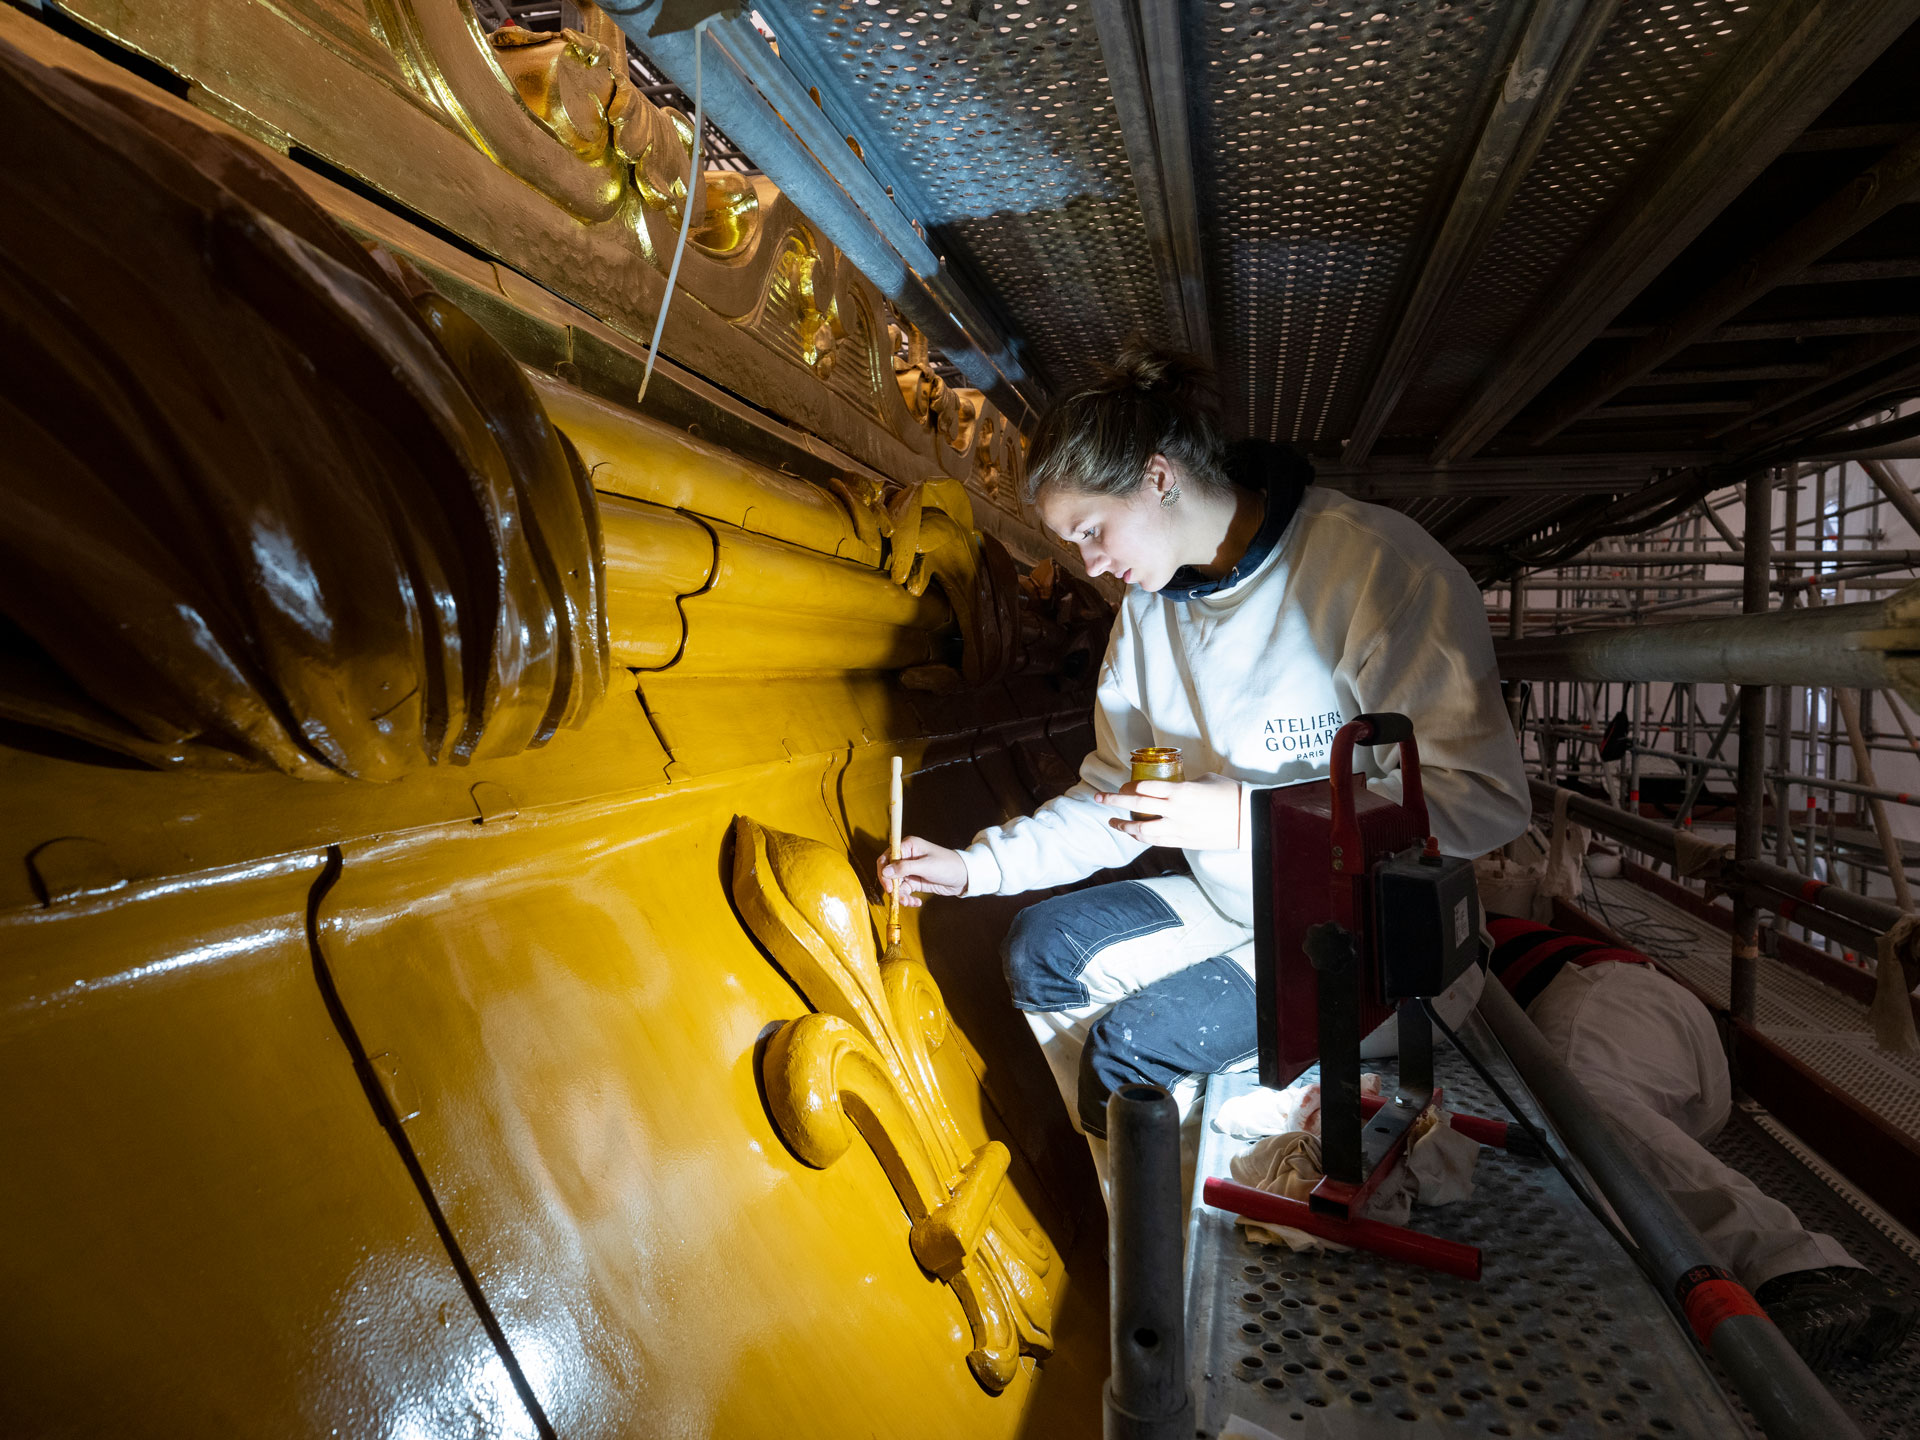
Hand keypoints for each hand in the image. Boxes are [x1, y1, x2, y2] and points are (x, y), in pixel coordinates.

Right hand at [878, 835, 968, 906]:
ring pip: (895, 884)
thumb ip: (904, 868)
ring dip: (900, 895)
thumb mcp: (926, 866)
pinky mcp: (914, 881)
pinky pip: (904, 891)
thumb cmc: (948, 865)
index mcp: (908, 846)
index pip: (887, 857)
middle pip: (888, 872)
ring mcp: (910, 870)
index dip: (884, 872)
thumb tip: (885, 872)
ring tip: (909, 901)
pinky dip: (907, 898)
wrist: (964, 877)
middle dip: (892, 887)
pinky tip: (916, 902)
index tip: (889, 886)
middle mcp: (906, 857)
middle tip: (897, 897)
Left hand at [1091, 772, 1244, 849]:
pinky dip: (1141, 838)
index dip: (1129, 786)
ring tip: (1111, 821)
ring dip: (1123, 826)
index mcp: (1182, 791)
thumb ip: (1184, 783)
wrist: (1248, 820)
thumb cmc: (1230, 794)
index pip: (1146, 787)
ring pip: (1142, 829)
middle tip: (1098, 798)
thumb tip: (1170, 785)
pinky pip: (1156, 841)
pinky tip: (1132, 834)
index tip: (1123, 784)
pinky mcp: (1183, 842)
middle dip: (1114, 801)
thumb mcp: (1205, 780)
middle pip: (1137, 806)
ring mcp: (1178, 829)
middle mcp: (1176, 811)